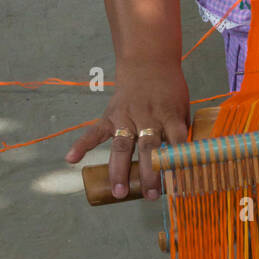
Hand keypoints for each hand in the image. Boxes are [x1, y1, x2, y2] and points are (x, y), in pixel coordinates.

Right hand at [65, 60, 189, 197]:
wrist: (148, 62)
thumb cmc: (169, 90)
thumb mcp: (183, 108)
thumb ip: (182, 133)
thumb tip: (187, 163)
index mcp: (170, 117)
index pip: (176, 143)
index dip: (178, 163)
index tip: (180, 185)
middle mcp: (148, 118)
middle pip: (149, 148)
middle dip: (149, 174)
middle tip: (150, 196)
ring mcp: (126, 117)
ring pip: (123, 146)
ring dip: (120, 170)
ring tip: (119, 192)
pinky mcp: (110, 115)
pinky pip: (94, 132)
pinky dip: (82, 144)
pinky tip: (71, 159)